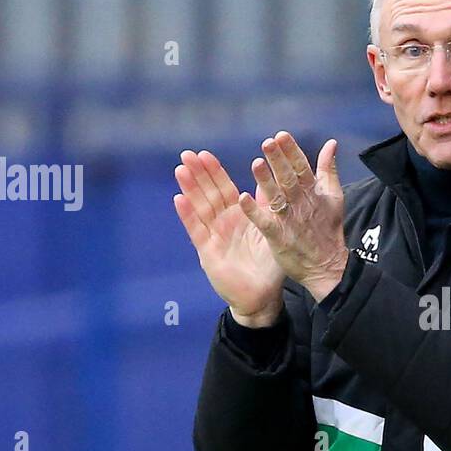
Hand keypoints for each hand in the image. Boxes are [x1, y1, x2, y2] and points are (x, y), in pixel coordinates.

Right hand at [173, 149, 285, 326]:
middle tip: (186, 154)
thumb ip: (265, 207)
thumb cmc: (268, 266)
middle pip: (208, 194)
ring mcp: (214, 236)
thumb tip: (268, 179)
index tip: (204, 154)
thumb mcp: (271, 231)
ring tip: (180, 170)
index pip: (224, 188)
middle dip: (198, 174)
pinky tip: (179, 199)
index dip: (214, 172)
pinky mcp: (207, 252)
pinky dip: (188, 215)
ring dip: (190, 189)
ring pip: (200, 208)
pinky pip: (196, 231)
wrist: (262, 296)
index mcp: (239, 216)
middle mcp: (224, 223)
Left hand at [239, 131, 348, 301]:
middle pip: (289, 179)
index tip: (281, 135)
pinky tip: (243, 198)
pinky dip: (254, 211)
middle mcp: (301, 204)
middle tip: (268, 143)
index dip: (291, 151)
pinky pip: (265, 222)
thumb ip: (329, 169)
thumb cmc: (328, 230)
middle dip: (279, 161)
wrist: (327, 266)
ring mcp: (290, 220)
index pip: (302, 167)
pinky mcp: (279, 237)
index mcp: (313, 192)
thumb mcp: (334, 196)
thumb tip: (331, 143)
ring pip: (277, 197)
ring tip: (255, 164)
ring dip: (266, 181)